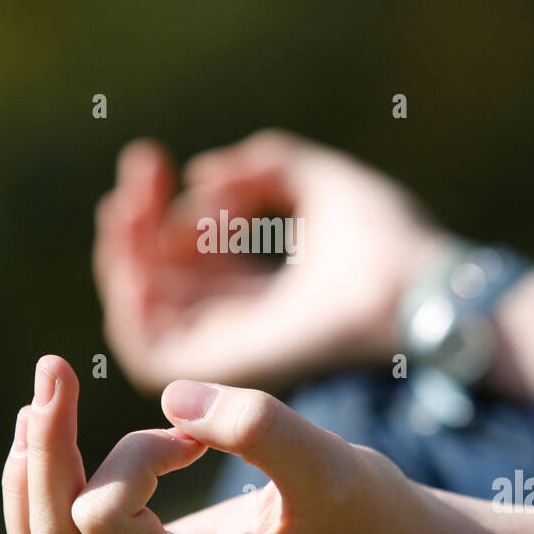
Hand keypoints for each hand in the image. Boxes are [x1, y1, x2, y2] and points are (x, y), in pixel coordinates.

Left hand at [1, 355, 436, 533]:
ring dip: (28, 477)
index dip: (134, 454)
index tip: (196, 436)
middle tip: (54, 366)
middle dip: (45, 444)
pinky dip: (38, 509)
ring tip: (39, 404)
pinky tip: (53, 452)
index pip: (100, 516)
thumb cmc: (362, 513)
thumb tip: (169, 397)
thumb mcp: (330, 463)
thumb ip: (258, 425)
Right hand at [93, 130, 451, 391]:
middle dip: (135, 223)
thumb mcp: (320, 181)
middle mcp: (239, 322)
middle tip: (139, 172)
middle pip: (159, 280)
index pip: (187, 255)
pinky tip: (136, 255)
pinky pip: (149, 354)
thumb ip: (265, 166)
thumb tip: (203, 174)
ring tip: (127, 204)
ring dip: (122, 256)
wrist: (411, 284)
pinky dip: (128, 307)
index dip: (159, 206)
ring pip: (144, 314)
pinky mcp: (224, 372)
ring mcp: (229, 350)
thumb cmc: (385, 238)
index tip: (152, 161)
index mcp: (263, 288)